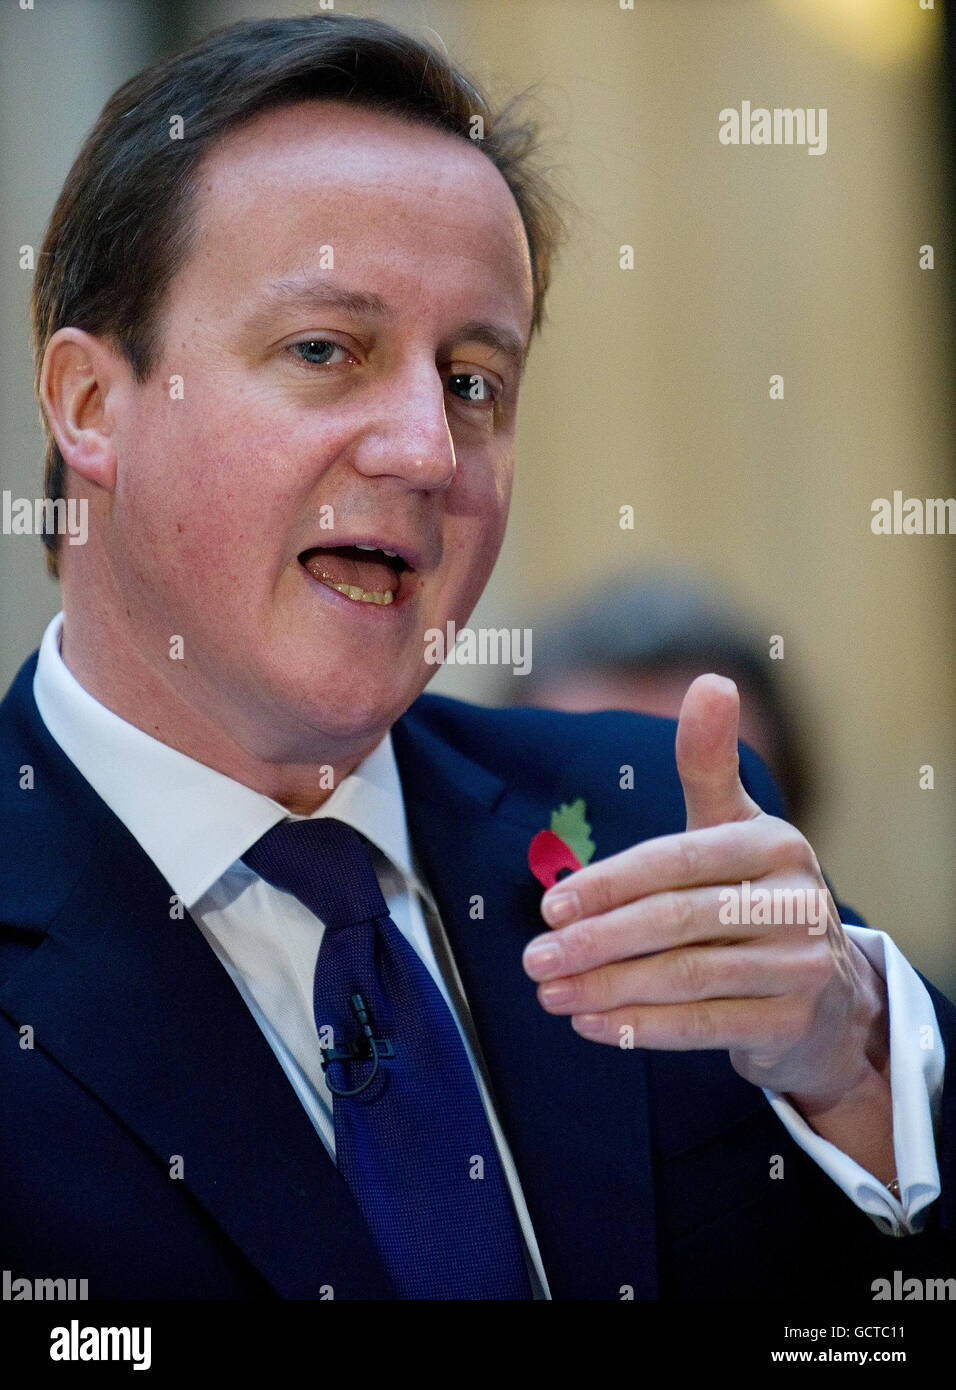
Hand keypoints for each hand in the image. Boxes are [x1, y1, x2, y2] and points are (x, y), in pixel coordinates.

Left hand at [522, 675, 890, 1127]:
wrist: (826, 990)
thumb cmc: (755, 893)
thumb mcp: (734, 825)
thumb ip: (708, 761)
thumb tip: (710, 680)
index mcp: (775, 843)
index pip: (676, 861)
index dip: (608, 884)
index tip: (549, 906)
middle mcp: (797, 902)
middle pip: (677, 922)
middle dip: (597, 941)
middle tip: (535, 958)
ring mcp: (801, 967)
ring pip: (687, 978)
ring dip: (608, 988)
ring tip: (550, 993)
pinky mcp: (794, 1022)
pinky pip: (705, 1026)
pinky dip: (642, 1028)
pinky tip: (590, 1024)